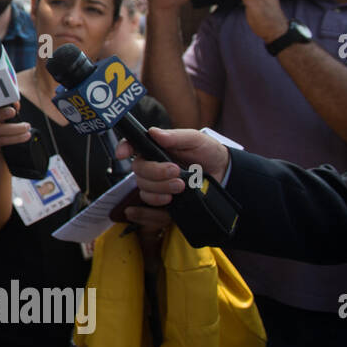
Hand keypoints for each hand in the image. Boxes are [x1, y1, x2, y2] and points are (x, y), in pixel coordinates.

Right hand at [0, 103, 30, 153]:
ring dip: (14, 128)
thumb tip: (15, 104)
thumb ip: (9, 102)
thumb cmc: (1, 114)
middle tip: (14, 112)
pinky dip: (16, 138)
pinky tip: (25, 135)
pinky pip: (2, 140)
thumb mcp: (4, 106)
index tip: (3, 100)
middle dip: (0, 113)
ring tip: (26, 126)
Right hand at [114, 127, 229, 205]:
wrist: (224, 174)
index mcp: (155, 149)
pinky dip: (152, 212)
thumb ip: (175, 136)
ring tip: (181, 187)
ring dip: (160, 190)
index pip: (132, 146)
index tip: (122, 154)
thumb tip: (154, 132)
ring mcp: (157, 187)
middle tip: (175, 172)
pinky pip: (149, 213)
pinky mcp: (163, 204)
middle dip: (156, 174)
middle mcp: (152, 168)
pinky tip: (167, 205)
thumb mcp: (196, 140)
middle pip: (138, 173)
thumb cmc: (207, 152)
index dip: (124, 149)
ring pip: (144, 191)